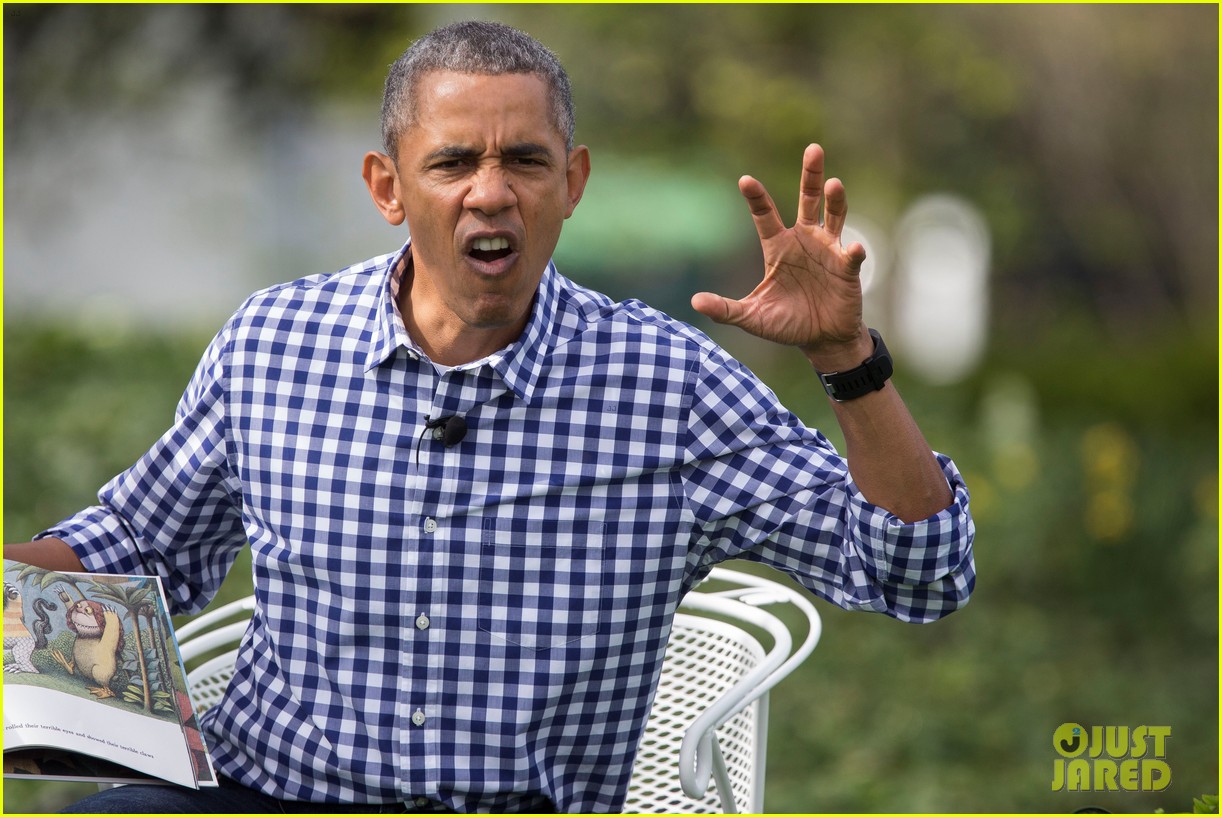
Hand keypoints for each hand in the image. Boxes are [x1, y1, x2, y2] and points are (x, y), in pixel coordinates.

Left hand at [691, 144, 869, 367]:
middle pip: (807, 199)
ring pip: (834, 216)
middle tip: (813, 148)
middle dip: (811, 175)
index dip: (756, 197)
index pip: (765, 215)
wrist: (821, 339)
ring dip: (835, 200)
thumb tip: (694, 301)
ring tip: (834, 183)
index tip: (745, 180)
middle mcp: (804, 240)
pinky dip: (853, 251)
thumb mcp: (752, 317)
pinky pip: (850, 255)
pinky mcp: (846, 268)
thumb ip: (726, 309)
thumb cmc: (786, 323)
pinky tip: (853, 250)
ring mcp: (828, 251)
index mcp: (778, 246)